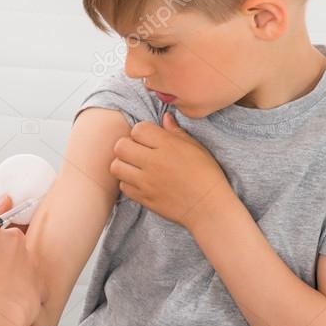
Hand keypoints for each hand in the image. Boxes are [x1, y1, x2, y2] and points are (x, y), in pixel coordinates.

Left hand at [110, 112, 234, 230]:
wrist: (209, 207)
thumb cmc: (206, 175)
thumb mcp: (196, 147)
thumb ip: (176, 132)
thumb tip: (165, 117)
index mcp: (168, 146)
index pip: (138, 129)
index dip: (141, 132)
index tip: (149, 139)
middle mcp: (154, 162)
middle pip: (120, 146)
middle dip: (127, 146)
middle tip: (138, 151)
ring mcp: (146, 182)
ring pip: (116, 167)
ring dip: (124, 164)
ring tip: (135, 167)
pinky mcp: (144, 199)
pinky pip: (123, 186)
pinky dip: (128, 183)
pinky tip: (141, 182)